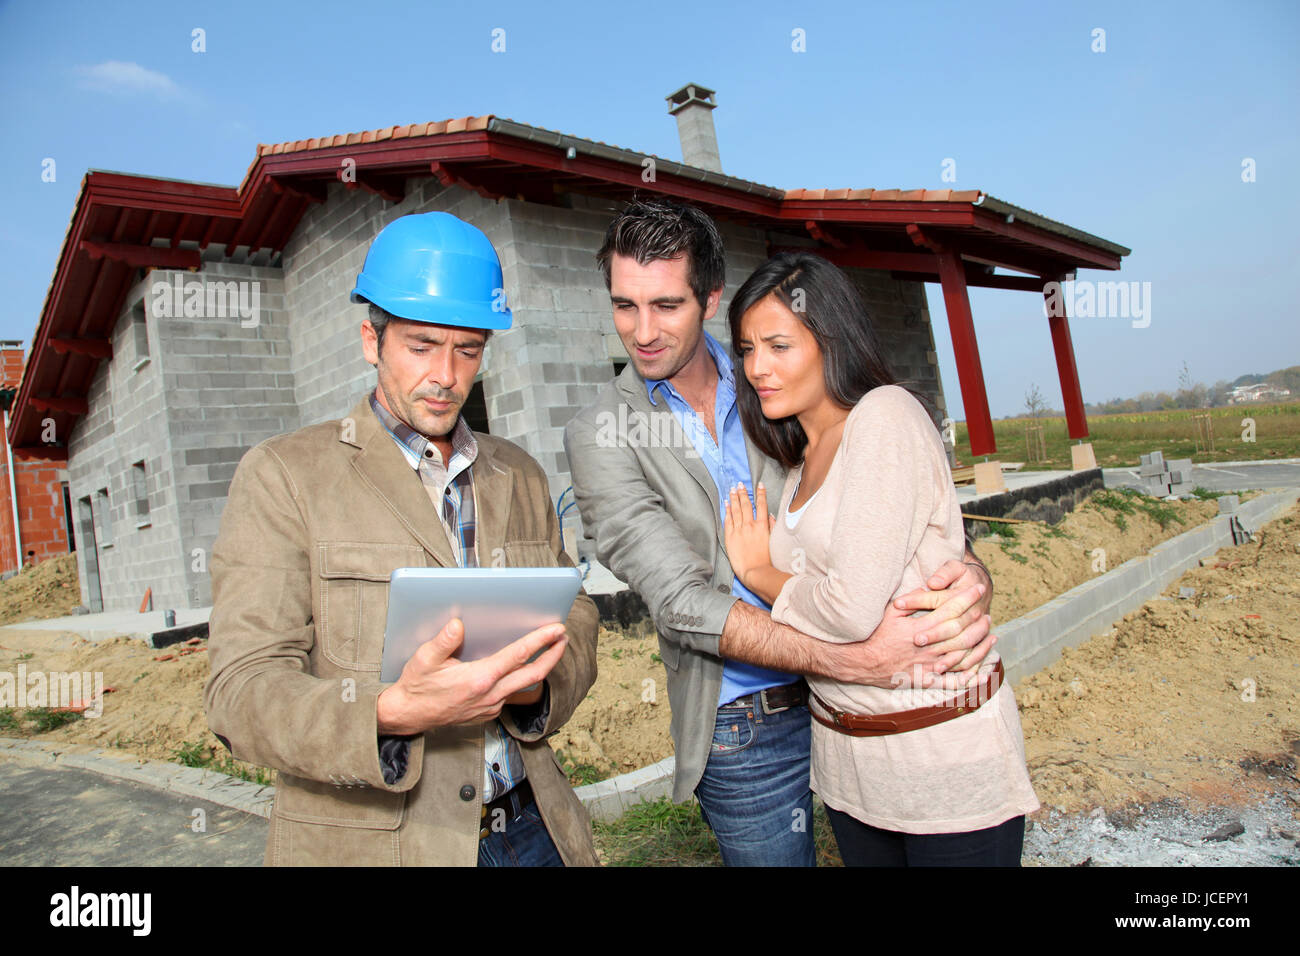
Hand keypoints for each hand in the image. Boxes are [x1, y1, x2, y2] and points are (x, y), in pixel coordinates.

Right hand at [376, 619, 566, 734]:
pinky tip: (519, 668)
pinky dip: (520, 680)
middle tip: (563, 637)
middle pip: (534, 674)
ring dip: (539, 667)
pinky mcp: (487, 712)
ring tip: (548, 649)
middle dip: (553, 654)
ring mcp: (491, 706)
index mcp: (479, 679)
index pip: (518, 656)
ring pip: (524, 686)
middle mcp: (490, 695)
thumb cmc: (417, 687)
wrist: (409, 716)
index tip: (556, 629)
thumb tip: (458, 624)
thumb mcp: (424, 660)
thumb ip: (443, 641)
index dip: (541, 641)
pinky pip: (510, 695)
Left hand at [723, 482, 773, 587]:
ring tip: (732, 490)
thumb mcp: (773, 541)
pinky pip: (728, 520)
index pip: (761, 505)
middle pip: (746, 505)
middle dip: (743, 493)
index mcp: (762, 525)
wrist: (755, 571)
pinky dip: (727, 510)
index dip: (760, 493)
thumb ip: (771, 526)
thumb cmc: (766, 559)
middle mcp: (750, 525)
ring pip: (736, 510)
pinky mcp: (730, 537)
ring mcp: (739, 530)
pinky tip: (727, 503)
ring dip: (734, 498)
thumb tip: (770, 515)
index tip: (759, 484)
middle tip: (740, 484)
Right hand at [827, 580, 994, 688]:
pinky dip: (971, 678)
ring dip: (980, 644)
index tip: (978, 589)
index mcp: (920, 627)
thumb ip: (911, 601)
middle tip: (987, 612)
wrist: (860, 662)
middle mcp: (928, 647)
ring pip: (963, 656)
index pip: (951, 609)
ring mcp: (929, 666)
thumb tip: (929, 587)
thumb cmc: (874, 635)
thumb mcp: (889, 612)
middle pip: (962, 632)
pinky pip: (953, 683)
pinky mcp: (927, 680)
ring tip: (990, 635)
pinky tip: (983, 672)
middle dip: (978, 620)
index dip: (967, 598)